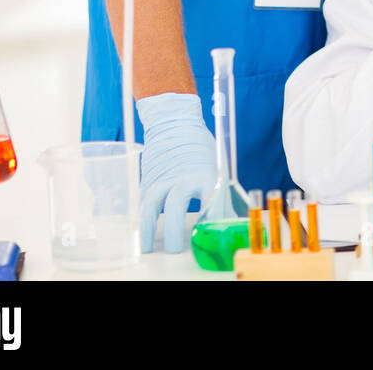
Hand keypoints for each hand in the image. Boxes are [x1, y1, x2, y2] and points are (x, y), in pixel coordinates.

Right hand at [137, 93, 216, 253]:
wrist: (174, 122)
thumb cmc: (199, 148)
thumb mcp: (214, 166)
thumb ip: (218, 193)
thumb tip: (228, 219)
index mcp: (205, 173)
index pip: (210, 201)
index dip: (210, 220)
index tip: (210, 235)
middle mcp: (182, 176)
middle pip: (177, 206)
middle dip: (175, 230)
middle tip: (175, 249)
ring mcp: (162, 178)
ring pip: (152, 205)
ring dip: (149, 228)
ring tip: (148, 247)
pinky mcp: (148, 180)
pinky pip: (144, 202)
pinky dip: (143, 219)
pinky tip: (144, 232)